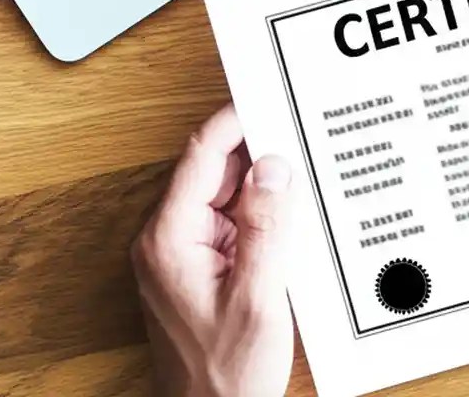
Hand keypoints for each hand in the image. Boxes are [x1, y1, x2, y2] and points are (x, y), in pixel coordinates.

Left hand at [132, 104, 294, 396]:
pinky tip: (288, 223)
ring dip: (261, 189)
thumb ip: (266, 227)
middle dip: (258, 155)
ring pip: (224, 197)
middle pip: (213, 172)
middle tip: (301, 139)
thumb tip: (273, 168)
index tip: (269, 98)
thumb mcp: (258, 297)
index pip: (201, 156)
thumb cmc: (224, 373)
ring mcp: (181, 254)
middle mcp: (166, 240)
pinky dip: (258, 217)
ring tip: (301, 183)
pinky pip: (229, 224)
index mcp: (169, 239)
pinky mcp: (198, 268)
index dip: (236, 121)